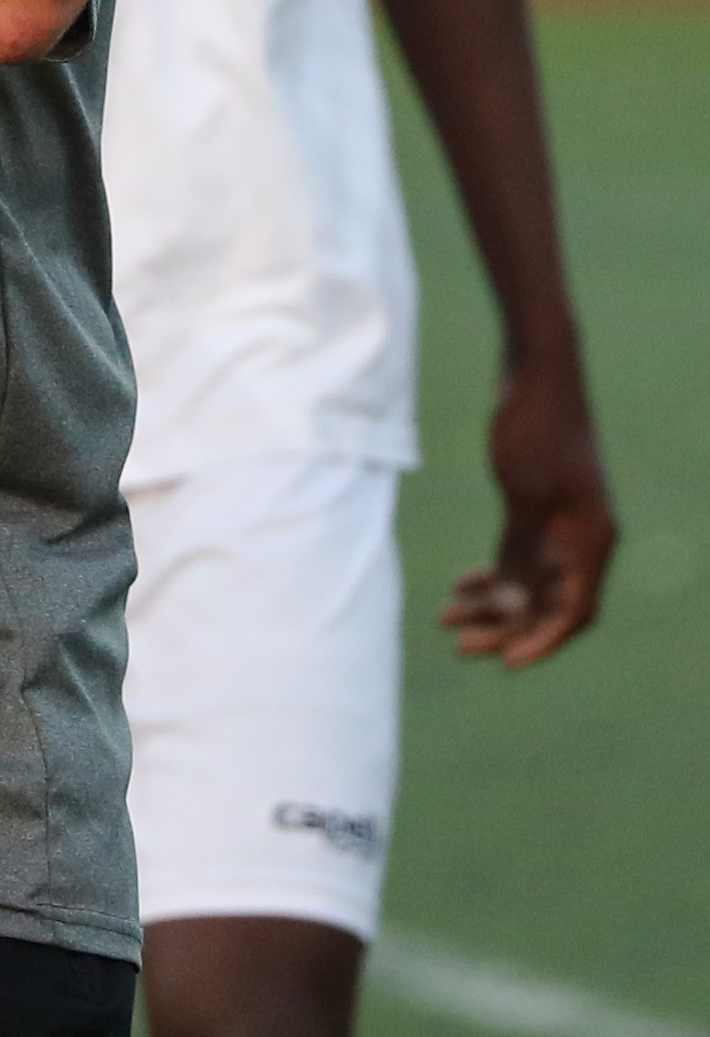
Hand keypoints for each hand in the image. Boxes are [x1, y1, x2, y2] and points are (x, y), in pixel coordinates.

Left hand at [440, 358, 615, 667]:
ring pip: (529, 579)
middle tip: (457, 642)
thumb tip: (512, 608)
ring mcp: (563, 521)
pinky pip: (520, 553)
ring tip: (445, 616)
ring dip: (493, 602)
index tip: (503, 663)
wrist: (535, 372)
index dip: (539, 640)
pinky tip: (463, 582)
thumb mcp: (523, 493)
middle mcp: (583, 537)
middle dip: (504, 626)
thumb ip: (519, 551)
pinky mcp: (541, 504)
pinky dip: (495, 570)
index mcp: (591, 540)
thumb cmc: (534, 427)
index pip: (571, 611)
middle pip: (546, 601)